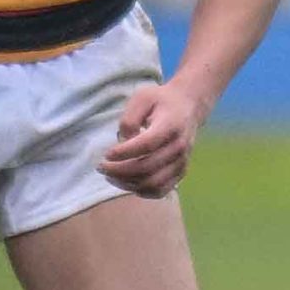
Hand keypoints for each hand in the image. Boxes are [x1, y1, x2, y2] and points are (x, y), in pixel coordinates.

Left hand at [99, 81, 207, 196]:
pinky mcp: (181, 172)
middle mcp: (179, 147)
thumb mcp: (141, 98)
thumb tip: (123, 144)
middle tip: (101, 167)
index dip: (123, 153)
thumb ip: (129, 119)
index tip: (106, 154)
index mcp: (171, 125)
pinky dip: (141, 191)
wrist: (189, 106)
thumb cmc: (161, 101)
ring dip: (127, 184)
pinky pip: (160, 191)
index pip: (146, 145)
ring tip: (111, 176)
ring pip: (153, 183)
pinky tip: (127, 182)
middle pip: (147, 168)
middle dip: (119, 171)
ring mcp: (182, 162)